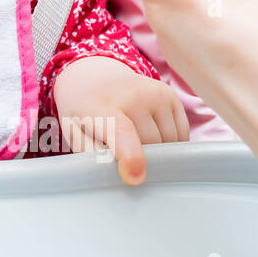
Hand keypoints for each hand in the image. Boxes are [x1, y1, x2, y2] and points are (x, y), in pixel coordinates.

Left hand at [52, 56, 189, 184]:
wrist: (93, 78)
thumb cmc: (83, 114)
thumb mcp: (76, 136)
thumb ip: (95, 158)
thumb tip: (123, 178)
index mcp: (100, 106)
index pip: (121, 130)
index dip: (131, 156)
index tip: (134, 178)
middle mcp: (132, 94)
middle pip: (151, 145)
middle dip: (142, 158)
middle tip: (122, 152)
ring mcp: (154, 93)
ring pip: (170, 142)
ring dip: (158, 152)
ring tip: (133, 139)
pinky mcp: (170, 95)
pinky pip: (181, 134)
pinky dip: (170, 143)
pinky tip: (150, 136)